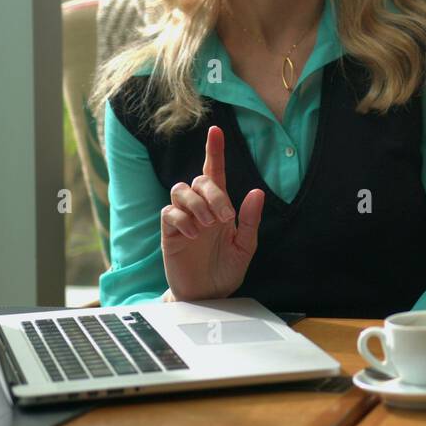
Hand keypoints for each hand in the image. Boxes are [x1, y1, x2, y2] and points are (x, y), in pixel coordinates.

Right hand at [160, 125, 264, 300]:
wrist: (209, 296)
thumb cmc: (226, 270)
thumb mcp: (245, 246)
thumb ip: (250, 219)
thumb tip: (256, 192)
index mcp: (220, 208)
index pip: (215, 172)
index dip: (215, 151)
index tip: (216, 130)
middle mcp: (200, 209)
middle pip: (199, 179)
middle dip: (213, 194)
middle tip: (224, 217)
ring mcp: (183, 220)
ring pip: (181, 190)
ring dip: (197, 204)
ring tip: (207, 226)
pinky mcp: (169, 233)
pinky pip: (168, 212)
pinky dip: (182, 219)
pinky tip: (193, 235)